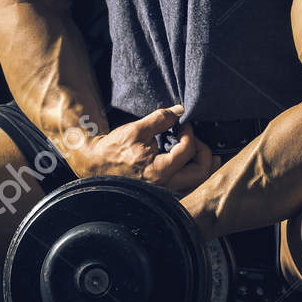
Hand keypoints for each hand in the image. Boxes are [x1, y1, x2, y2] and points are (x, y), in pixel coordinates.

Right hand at [75, 105, 218, 193]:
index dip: (189, 133)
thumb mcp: (137, 129)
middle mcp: (165, 186)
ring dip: (204, 166)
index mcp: (159, 171)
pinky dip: (194, 173)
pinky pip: (186, 184)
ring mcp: (164, 191)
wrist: (97, 164)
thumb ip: (161, 118)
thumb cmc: (113, 149)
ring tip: (205, 152)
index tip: (183, 125)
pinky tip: (194, 162)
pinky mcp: (163, 190)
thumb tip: (180, 110)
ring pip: (196, 183)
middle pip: (201, 173)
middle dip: (205, 153)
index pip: (187, 151)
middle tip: (197, 139)